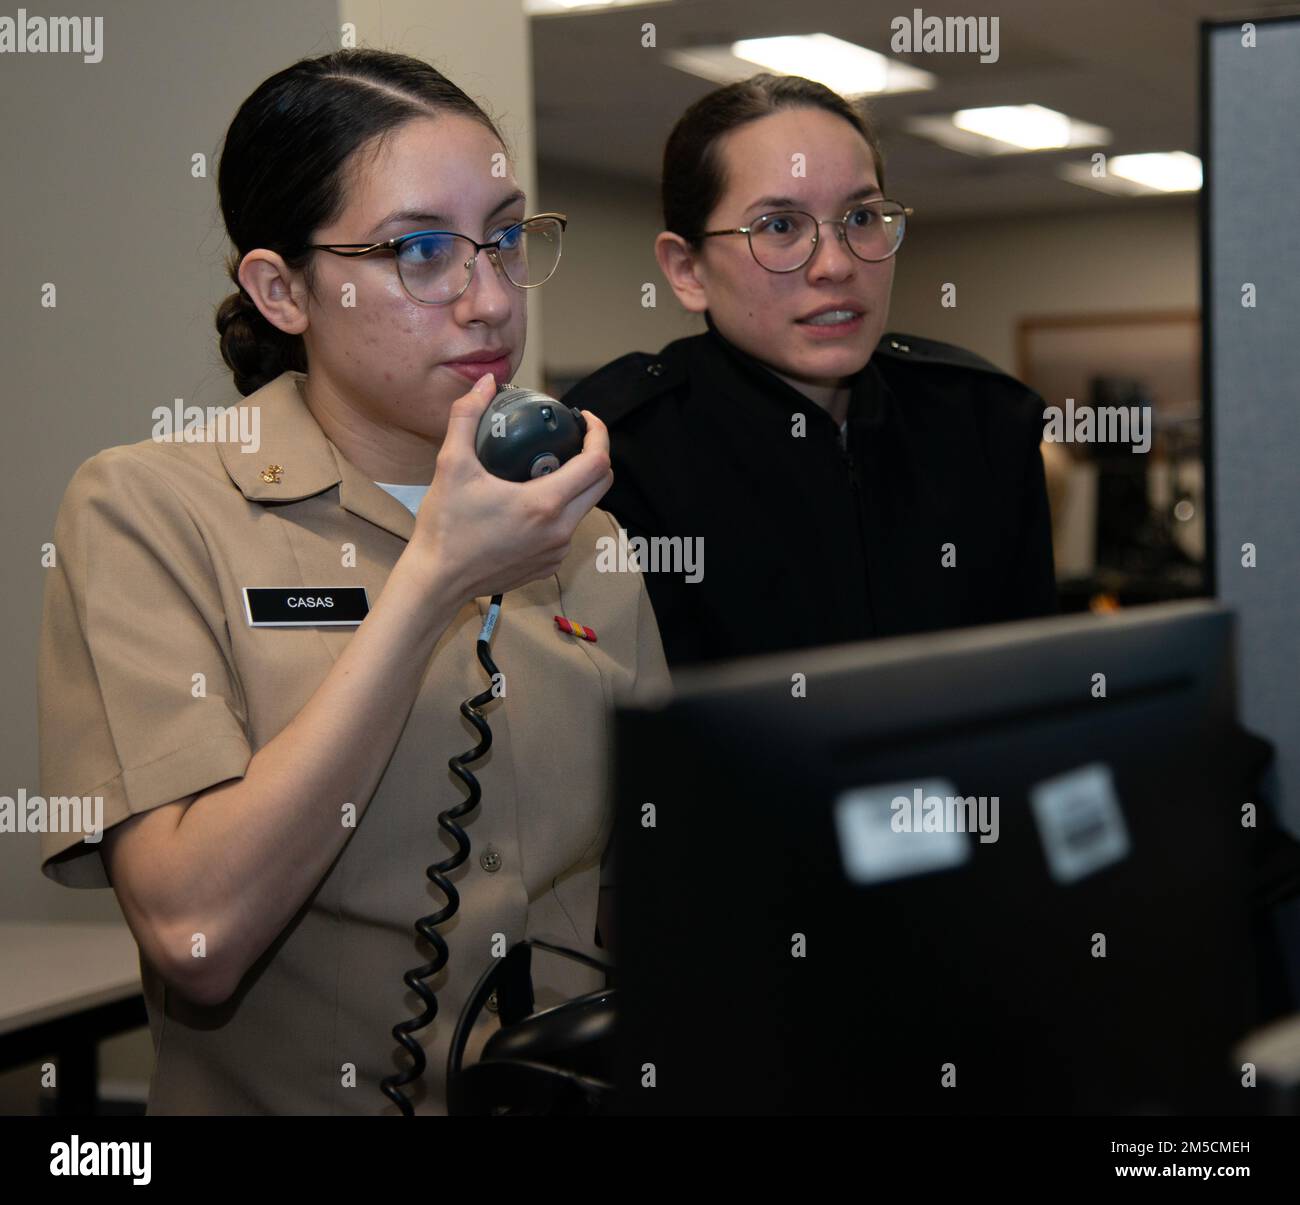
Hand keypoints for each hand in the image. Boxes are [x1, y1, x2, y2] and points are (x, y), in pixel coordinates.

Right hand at [407, 373, 613, 601]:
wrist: (437, 581)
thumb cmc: (445, 527)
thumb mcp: (451, 464)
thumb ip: (467, 417)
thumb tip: (484, 383)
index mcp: (545, 504)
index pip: (597, 462)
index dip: (599, 434)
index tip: (586, 419)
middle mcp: (559, 530)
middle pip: (601, 484)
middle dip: (595, 456)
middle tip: (573, 439)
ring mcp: (556, 552)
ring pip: (585, 508)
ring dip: (576, 485)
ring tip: (549, 466)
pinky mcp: (548, 566)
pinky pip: (567, 531)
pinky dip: (560, 512)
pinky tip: (533, 502)